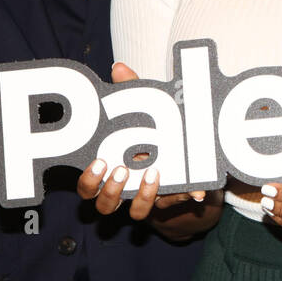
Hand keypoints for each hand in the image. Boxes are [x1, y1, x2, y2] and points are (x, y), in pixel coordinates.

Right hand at [76, 62, 221, 238]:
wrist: (177, 158)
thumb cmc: (148, 130)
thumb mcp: (140, 108)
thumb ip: (130, 90)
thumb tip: (119, 67)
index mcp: (109, 171)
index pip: (87, 186)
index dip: (89, 180)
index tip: (99, 161)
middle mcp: (124, 190)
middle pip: (104, 206)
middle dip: (111, 191)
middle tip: (122, 169)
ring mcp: (147, 198)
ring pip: (136, 213)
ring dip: (143, 197)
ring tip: (154, 173)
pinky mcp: (171, 200)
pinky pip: (175, 204)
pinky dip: (184, 195)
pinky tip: (194, 189)